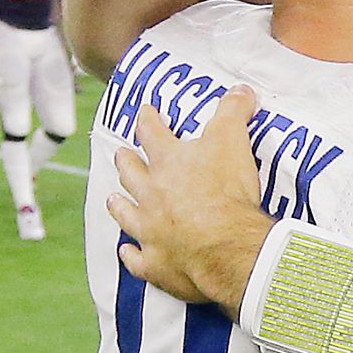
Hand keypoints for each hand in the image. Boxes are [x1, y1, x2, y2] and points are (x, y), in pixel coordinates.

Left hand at [109, 86, 271, 313]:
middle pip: (131, 174)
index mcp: (168, 163)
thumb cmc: (226, 192)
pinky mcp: (156, 263)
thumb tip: (240, 90)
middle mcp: (151, 195)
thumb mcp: (234, 140)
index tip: (145, 112)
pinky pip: (137, 259)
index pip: (153, 133)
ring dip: (119, 205)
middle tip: (122, 154)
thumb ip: (234, 112)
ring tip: (113, 198)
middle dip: (126, 162)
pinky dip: (131, 255)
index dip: (148, 120)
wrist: (226, 247)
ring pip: (126, 214)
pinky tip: (127, 251)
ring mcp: (150, 230)